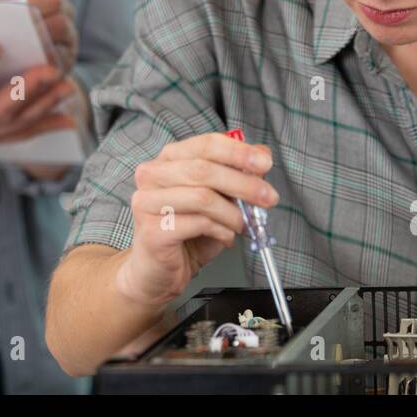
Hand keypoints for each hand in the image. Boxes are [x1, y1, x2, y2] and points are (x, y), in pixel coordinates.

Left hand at [0, 0, 76, 74]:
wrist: (12, 67)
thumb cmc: (0, 30)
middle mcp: (60, 7)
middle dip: (28, 6)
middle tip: (6, 18)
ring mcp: (67, 32)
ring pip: (59, 24)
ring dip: (35, 30)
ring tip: (12, 37)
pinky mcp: (67, 57)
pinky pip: (60, 53)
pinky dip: (41, 54)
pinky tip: (22, 56)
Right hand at [114, 133, 276, 307]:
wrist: (158, 272)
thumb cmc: (186, 233)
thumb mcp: (218, 199)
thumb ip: (236, 174)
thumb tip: (262, 155)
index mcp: (169, 159)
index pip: (206, 144)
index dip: (238, 152)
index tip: (264, 164)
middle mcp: (152, 175)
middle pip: (204, 169)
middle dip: (243, 183)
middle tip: (268, 197)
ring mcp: (147, 202)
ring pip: (203, 197)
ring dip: (232, 213)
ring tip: (241, 225)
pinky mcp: (153, 230)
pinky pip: (198, 223)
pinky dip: (221, 231)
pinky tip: (225, 238)